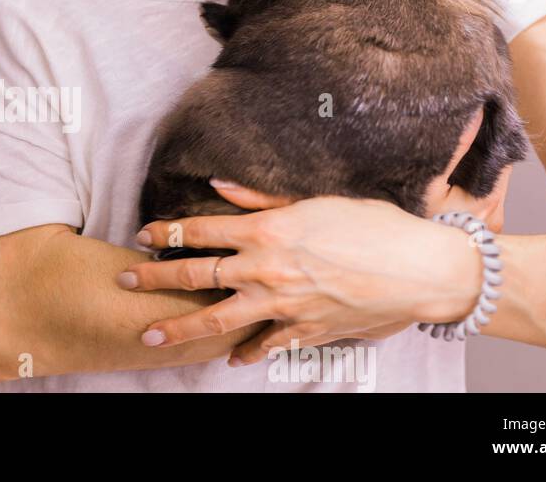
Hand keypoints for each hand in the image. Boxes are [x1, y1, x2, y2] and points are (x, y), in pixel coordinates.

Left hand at [119, 110, 507, 364]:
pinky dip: (247, 352)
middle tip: (123, 280)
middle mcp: (267, 269)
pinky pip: (265, 346)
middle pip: (196, 274)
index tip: (143, 235)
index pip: (201, 230)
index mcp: (268, 231)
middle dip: (154, 278)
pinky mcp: (304, 331)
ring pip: (217, 319)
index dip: (166, 232)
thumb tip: (219, 186)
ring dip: (180, 328)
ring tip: (150, 336)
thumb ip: (262, 200)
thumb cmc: (375, 226)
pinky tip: (231, 358)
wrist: (422, 270)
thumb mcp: (317, 201)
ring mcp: (283, 305)